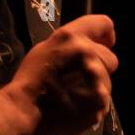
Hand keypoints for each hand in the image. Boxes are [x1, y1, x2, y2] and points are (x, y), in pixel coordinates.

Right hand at [6, 14, 117, 134]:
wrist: (24, 111)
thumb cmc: (31, 79)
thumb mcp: (46, 48)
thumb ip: (71, 44)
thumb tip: (88, 44)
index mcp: (73, 37)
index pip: (104, 24)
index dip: (104, 36)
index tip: (101, 44)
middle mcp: (89, 54)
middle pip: (110, 58)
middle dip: (99, 66)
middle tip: (78, 76)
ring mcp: (97, 80)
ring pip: (107, 82)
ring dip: (96, 87)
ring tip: (74, 95)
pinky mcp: (100, 103)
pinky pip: (103, 100)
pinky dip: (93, 104)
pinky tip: (76, 106)